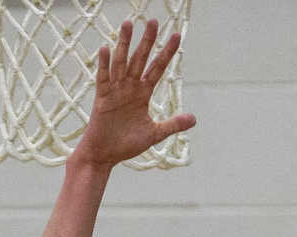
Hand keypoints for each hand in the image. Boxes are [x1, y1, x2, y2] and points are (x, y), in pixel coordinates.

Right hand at [71, 19, 195, 168]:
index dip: (166, 53)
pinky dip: (104, 65)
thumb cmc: (126, 144)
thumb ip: (172, 125)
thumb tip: (193, 119)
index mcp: (142, 93)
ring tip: (128, 24)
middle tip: (153, 21)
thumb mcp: (153, 134)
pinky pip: (104, 78)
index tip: (176, 36)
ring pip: (121, 63)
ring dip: (124, 44)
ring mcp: (116, 91)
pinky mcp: (103, 98)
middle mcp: (130, 87)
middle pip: (140, 59)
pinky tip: (106, 49)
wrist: (105, 155)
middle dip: (147, 41)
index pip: (157, 68)